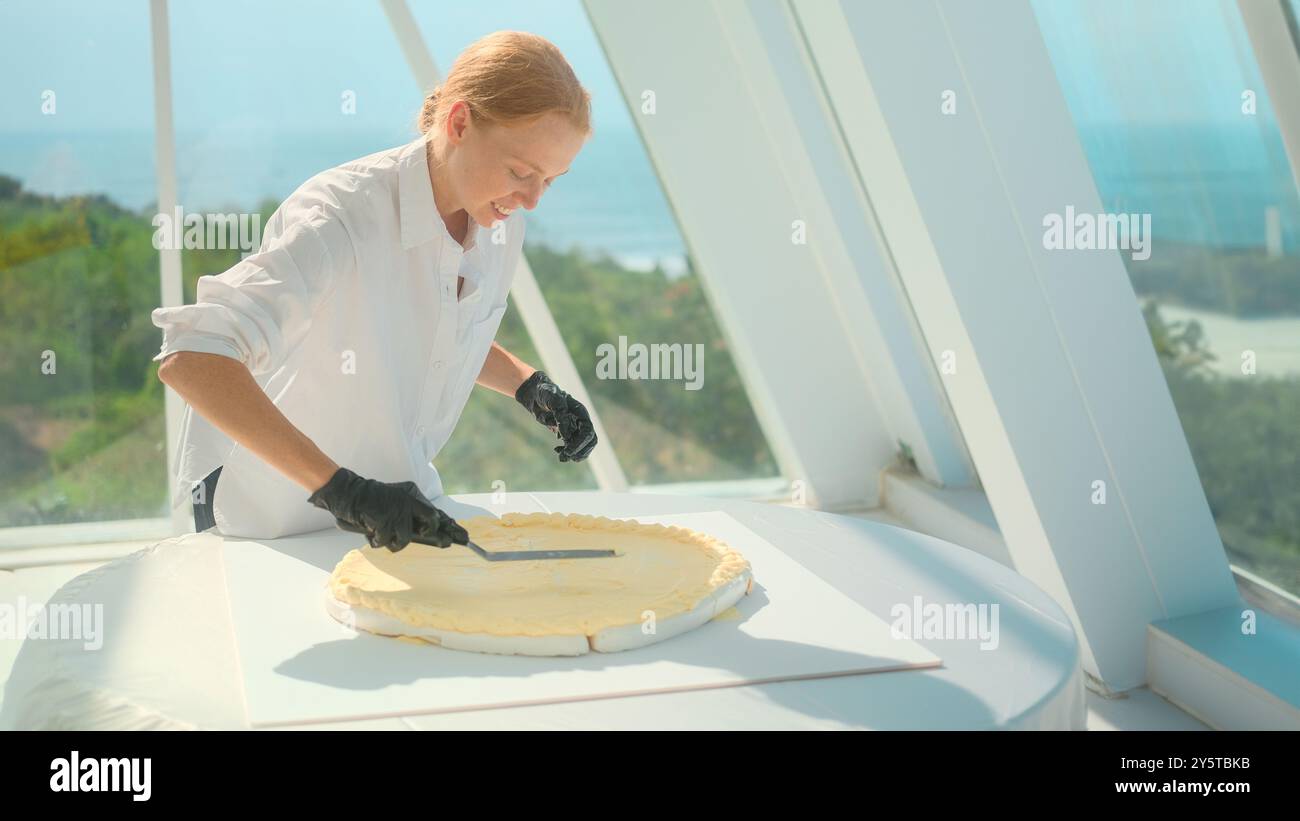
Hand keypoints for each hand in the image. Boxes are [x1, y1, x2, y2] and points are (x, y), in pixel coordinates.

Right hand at [308, 467, 467, 550]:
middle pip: (429, 526)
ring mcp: (396, 513)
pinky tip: (371, 529)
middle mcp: (407, 504)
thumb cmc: (372, 498)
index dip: (448, 527)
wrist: (349, 493)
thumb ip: (411, 513)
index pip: (435, 514)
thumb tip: (427, 531)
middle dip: (434, 537)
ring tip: (383, 531)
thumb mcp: (396, 499)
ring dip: (392, 540)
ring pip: (404, 540)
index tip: (461, 537)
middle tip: (441, 543)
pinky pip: (385, 541)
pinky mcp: (384, 522)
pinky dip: (377, 539)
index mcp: (411, 497)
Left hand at [514, 370, 596, 461]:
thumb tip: (565, 435)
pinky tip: (557, 450)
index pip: (588, 431)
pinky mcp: (566, 432)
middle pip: (590, 441)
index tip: (568, 451)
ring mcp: (574, 427)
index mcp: (580, 412)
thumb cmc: (545, 392)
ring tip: (561, 457)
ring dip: (575, 454)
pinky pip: (572, 446)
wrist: (535, 393)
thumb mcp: (552, 399)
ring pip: (583, 446)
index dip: (580, 443)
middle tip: (566, 456)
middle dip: (580, 451)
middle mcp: (580, 421)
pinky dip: (567, 452)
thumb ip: (560, 415)